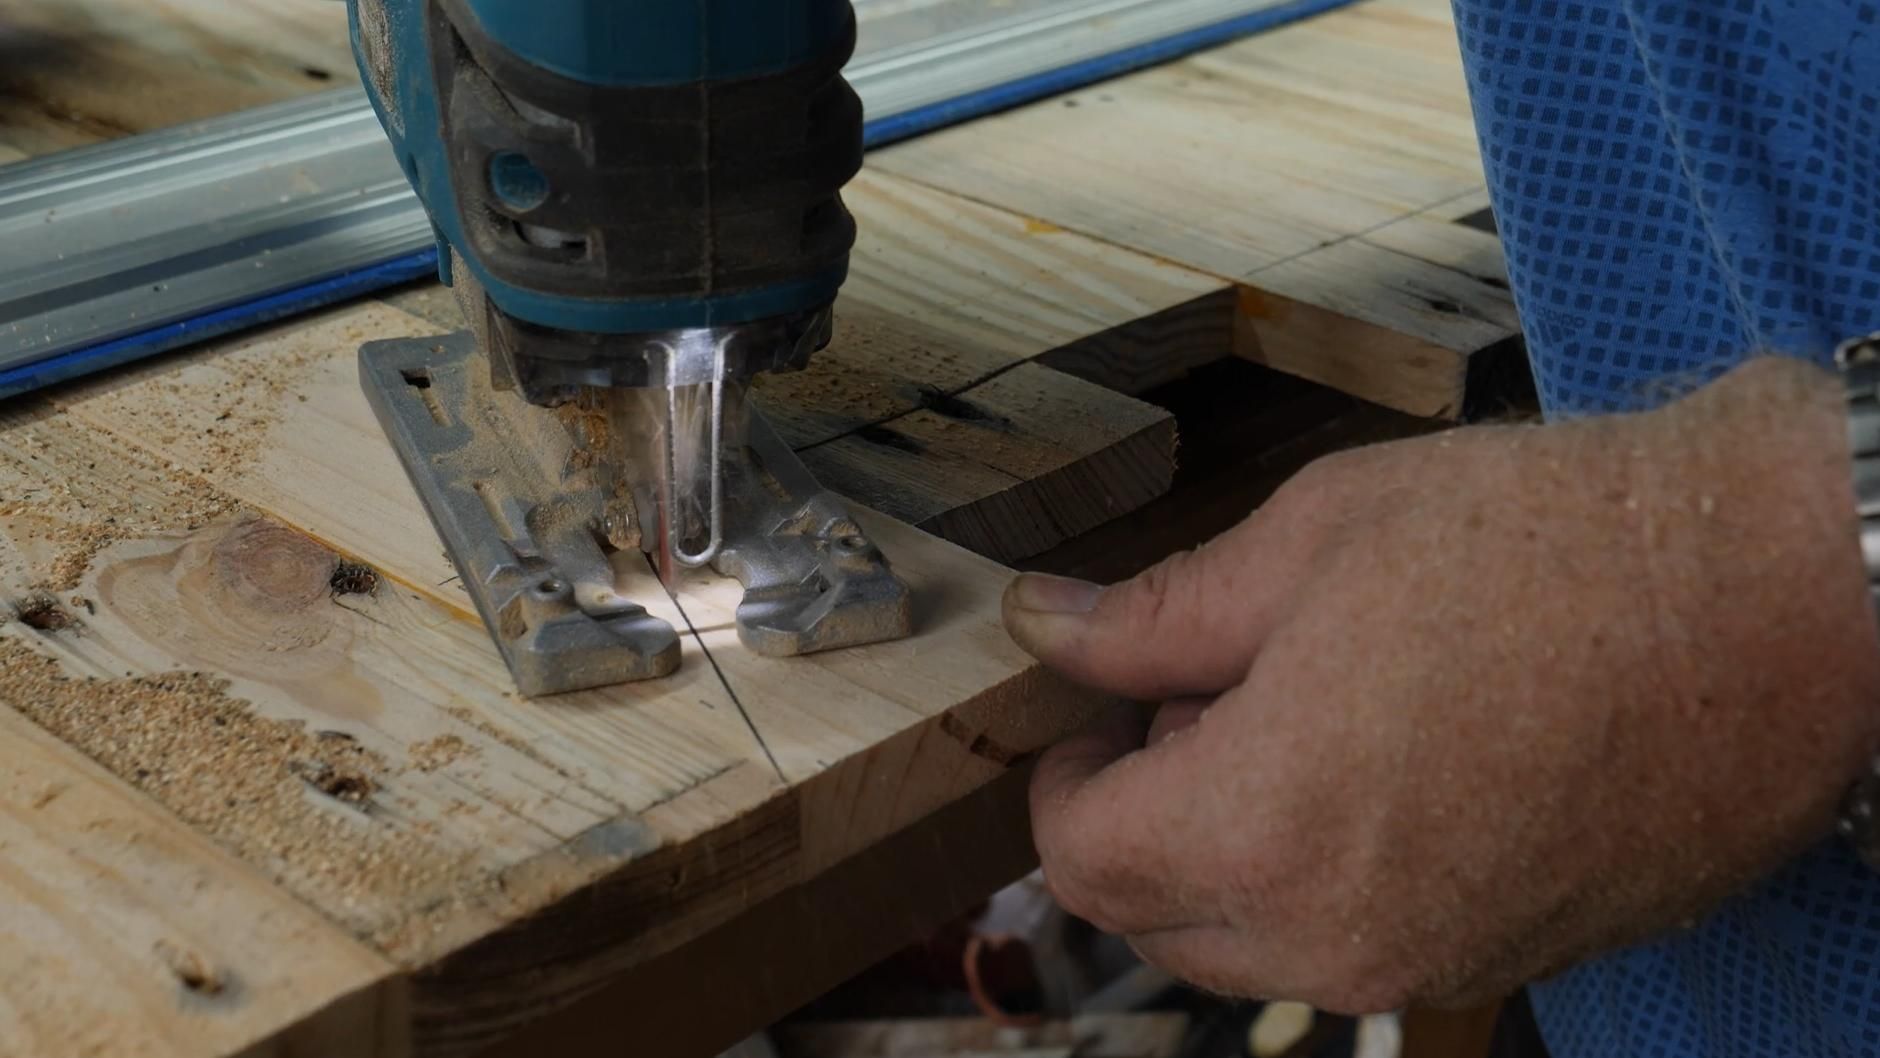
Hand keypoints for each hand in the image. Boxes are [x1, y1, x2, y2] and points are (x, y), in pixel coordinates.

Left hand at [1003, 357, 1879, 1012]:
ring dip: (1229, 854)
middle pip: (1156, 919)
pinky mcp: (1506, 959)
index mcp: (1260, 829)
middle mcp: (1335, 934)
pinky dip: (1324, 879)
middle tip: (1196, 700)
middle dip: (1141, 819)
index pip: (1081, 857)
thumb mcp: (1308, 541)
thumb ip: (1151, 615)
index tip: (1092, 717)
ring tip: (1303, 718)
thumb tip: (1043, 627)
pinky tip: (1386, 766)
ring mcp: (1430, 962)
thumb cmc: (1543, 550)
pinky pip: (1357, 946)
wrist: (1773, 604)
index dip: (1064, 779)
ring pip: (1252, 946)